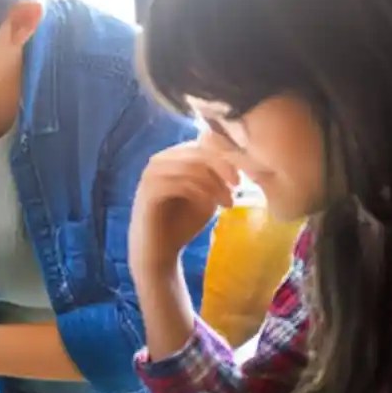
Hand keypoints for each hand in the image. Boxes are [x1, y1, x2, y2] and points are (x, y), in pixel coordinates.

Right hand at [129, 139, 239, 280]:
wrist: (159, 252)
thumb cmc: (183, 222)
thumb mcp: (207, 195)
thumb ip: (217, 176)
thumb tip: (238, 157)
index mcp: (174, 157)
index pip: (204, 140)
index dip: (227, 152)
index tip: (243, 173)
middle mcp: (160, 160)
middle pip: (198, 149)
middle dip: (223, 166)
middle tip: (238, 185)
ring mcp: (151, 175)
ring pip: (190, 165)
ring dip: (214, 183)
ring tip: (228, 202)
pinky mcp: (148, 192)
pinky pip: (179, 183)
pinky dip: (201, 192)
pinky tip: (213, 206)